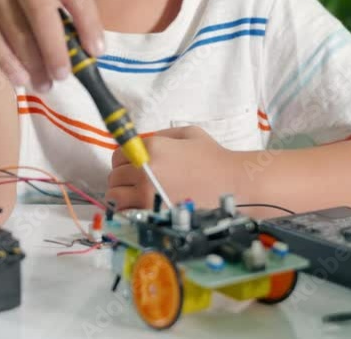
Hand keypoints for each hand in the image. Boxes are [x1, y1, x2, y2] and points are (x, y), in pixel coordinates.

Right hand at [0, 0, 104, 91]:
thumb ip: (65, 4)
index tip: (96, 52)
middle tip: (65, 76)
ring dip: (32, 63)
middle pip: (41, 12)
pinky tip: (20, 78)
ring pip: (15, 29)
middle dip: (55, 48)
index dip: (88, 23)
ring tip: (45, 85)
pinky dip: (7, 61)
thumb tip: (86, 53)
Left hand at [104, 126, 239, 210]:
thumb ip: (160, 136)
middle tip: (138, 184)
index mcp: (151, 148)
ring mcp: (147, 195)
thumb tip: (139, 144)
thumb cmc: (214, 159)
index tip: (133, 167)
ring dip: (122, 197)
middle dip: (123, 179)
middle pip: (114, 176)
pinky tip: (142, 210)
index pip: (118, 155)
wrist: (235, 185)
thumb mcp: (188, 134)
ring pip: (115, 196)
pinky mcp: (153, 214)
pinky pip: (126, 215)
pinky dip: (129, 213)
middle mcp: (144, 170)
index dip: (125, 161)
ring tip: (136, 199)